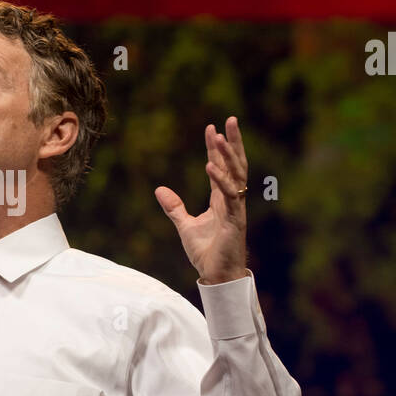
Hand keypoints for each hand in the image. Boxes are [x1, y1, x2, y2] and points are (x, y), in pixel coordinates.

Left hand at [154, 117, 247, 283]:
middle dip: (233, 142)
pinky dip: (220, 180)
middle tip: (231, 119)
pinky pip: (229, 195)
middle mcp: (232, 200)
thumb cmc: (207, 253)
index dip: (216, 148)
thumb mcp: (185, 226)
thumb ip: (174, 207)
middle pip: (236, 165)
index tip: (211, 128)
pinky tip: (210, 165)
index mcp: (222, 200)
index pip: (221, 168)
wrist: (217, 276)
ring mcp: (236, 209)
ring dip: (227, 155)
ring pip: (235, 176)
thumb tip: (159, 189)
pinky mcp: (235, 220)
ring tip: (219, 135)